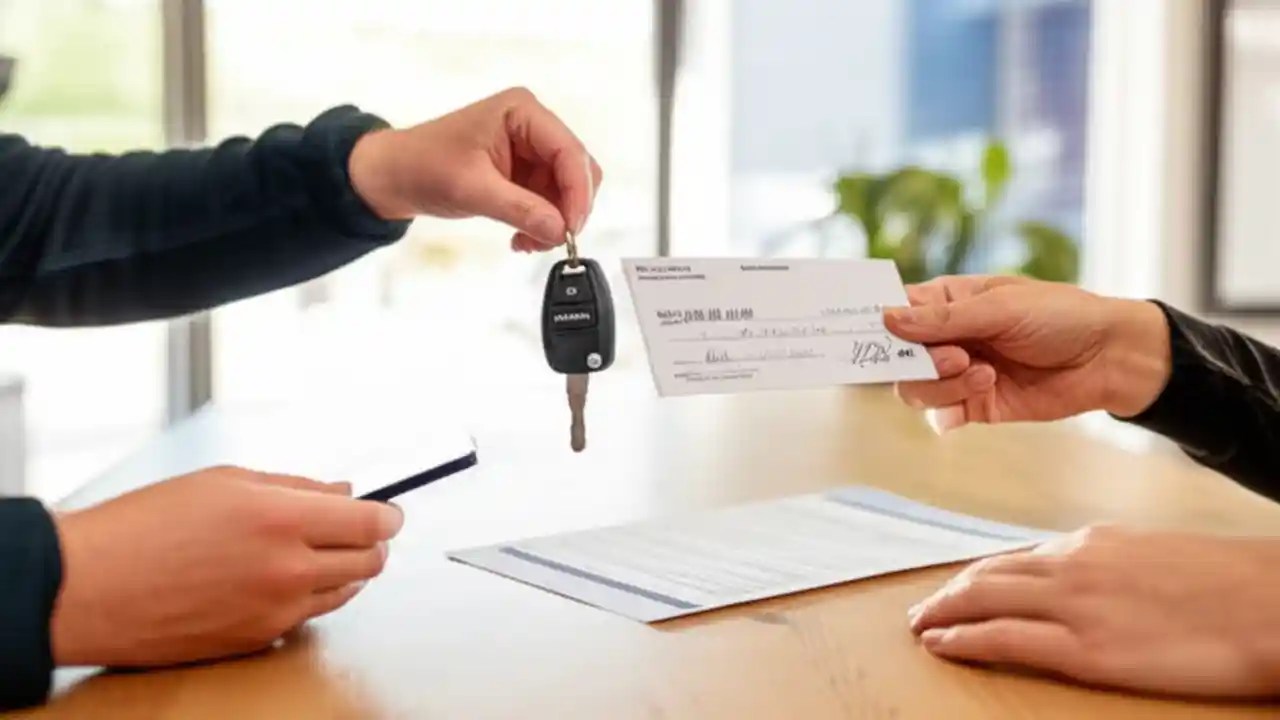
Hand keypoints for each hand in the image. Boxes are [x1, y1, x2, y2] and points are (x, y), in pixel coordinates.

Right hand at [50, 466, 402, 666]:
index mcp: (282, 521)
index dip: (388, 516)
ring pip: (344, 592)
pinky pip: (307, 616)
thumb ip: (296, 487)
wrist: (89, 588)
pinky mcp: (258, 640)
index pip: (372, 522)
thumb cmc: (146, 527)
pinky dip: (307, 596)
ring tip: (313, 551)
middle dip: (372, 543)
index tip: (390, 512)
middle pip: (370, 562)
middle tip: (356, 529)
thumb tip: (342, 493)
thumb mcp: (225, 482)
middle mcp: (287, 570)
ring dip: (343, 571)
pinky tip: (280, 579)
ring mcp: (275, 612)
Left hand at [348, 87, 602, 252]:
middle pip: (577, 170)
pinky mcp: (525, 173)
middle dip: (568, 209)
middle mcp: (532, 126)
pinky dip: (542, 223)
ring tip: (528, 242)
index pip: (569, 151)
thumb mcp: (472, 188)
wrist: (394, 176)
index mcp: (522, 111)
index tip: (572, 228)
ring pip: (567, 191)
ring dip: (554, 221)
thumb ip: (520, 209)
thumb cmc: (422, 165)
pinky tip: (522, 237)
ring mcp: (530, 150)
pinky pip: (551, 201)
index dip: (578, 192)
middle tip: (552, 239)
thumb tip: (559, 230)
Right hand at [883, 275, 1172, 431]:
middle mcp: (946, 338)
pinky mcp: (976, 405)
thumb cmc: (1061, 315)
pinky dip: (948, 413)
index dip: (877, 323)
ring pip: (915, 389)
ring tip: (985, 374)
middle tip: (955, 357)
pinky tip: (979, 398)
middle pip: (898, 357)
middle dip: (918, 361)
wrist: (1109, 358)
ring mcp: (958, 374)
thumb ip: (943, 320)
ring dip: (942, 385)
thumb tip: (887, 319)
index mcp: (947, 302)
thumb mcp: (1001, 308)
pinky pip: (940, 416)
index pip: (895, 311)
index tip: (870, 334)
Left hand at [908, 526, 1279, 696]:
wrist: (1267, 601)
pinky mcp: (1085, 649)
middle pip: (987, 575)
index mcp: (1090, 543)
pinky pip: (1003, 639)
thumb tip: (1082, 580)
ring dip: (943, 612)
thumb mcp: (1151, 556)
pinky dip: (962, 639)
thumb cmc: (1224, 584)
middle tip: (921, 608)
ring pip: (983, 600)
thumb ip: (1108, 565)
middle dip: (947, 593)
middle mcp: (1071, 566)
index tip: (957, 588)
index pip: (1015, 560)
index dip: (978, 576)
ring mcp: (1075, 605)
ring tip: (920, 625)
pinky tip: (941, 644)